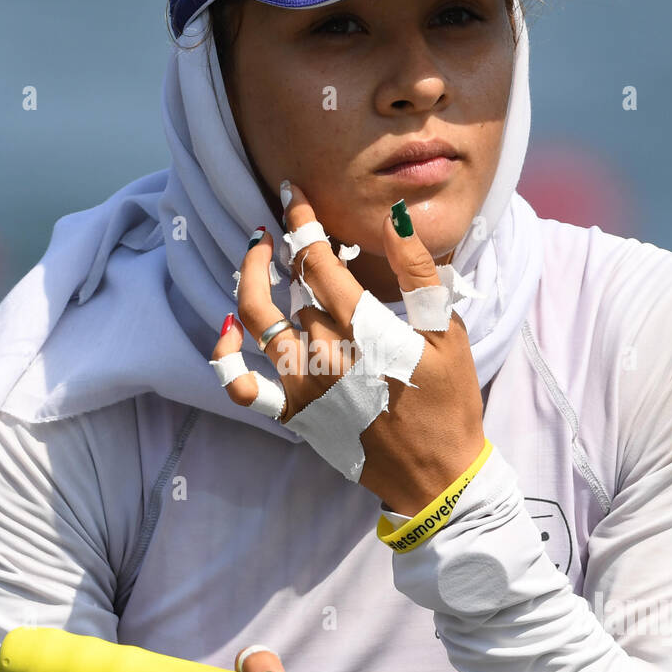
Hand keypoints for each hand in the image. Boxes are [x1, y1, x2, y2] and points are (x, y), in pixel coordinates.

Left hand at [214, 184, 486, 514]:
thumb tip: (394, 218)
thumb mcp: (446, 335)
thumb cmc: (447, 402)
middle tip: (281, 223)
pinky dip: (224, 358)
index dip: (303, 223)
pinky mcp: (292, 415)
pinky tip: (228, 330)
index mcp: (366, 333)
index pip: (319, 264)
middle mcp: (326, 357)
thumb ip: (419, 274)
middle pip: (290, 287)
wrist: (435, 475)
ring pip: (258, 323)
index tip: (293, 195)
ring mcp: (303, 388)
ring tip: (257, 255)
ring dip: (250, 282)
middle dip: (284, 249)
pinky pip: (242, 387)